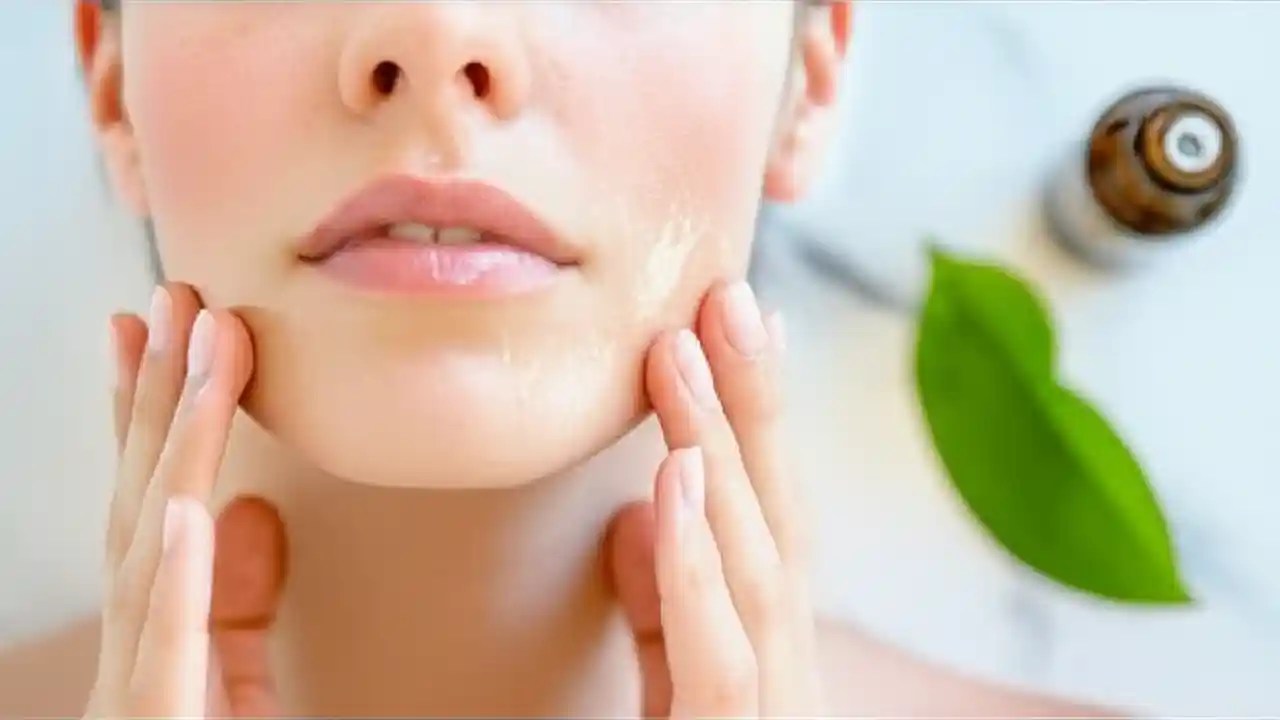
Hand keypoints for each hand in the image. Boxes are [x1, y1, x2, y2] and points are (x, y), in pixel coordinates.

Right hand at [87, 283, 286, 718]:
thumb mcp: (233, 684)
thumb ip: (239, 605)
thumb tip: (254, 515)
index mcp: (159, 638)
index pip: (154, 505)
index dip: (154, 416)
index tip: (163, 334)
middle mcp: (134, 652)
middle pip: (139, 503)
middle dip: (152, 397)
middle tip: (169, 298)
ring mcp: (136, 694)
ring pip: (150, 550)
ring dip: (170, 446)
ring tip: (188, 350)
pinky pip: (167, 651)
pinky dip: (176, 575)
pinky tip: (185, 504)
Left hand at [608, 281, 820, 718]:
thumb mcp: (667, 682)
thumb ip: (664, 609)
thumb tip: (645, 509)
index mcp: (772, 647)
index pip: (771, 517)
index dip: (760, 419)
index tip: (744, 323)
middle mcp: (789, 670)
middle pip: (779, 519)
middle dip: (754, 403)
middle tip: (725, 294)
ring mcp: (774, 712)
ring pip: (758, 566)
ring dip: (721, 448)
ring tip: (682, 351)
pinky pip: (719, 660)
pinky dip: (696, 562)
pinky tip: (676, 475)